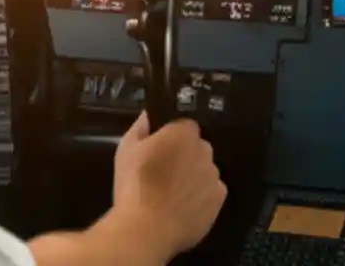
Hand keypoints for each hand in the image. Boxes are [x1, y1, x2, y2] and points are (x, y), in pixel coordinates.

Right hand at [109, 112, 226, 261]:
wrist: (146, 229)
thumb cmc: (134, 185)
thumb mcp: (126, 149)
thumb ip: (140, 127)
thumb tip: (148, 114)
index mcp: (183, 133)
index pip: (184, 126)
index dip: (172, 137)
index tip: (159, 150)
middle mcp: (205, 151)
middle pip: (197, 148)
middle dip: (185, 156)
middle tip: (164, 173)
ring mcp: (214, 176)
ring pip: (205, 170)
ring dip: (193, 176)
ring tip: (172, 194)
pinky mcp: (218, 200)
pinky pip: (211, 192)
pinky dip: (201, 197)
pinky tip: (182, 207)